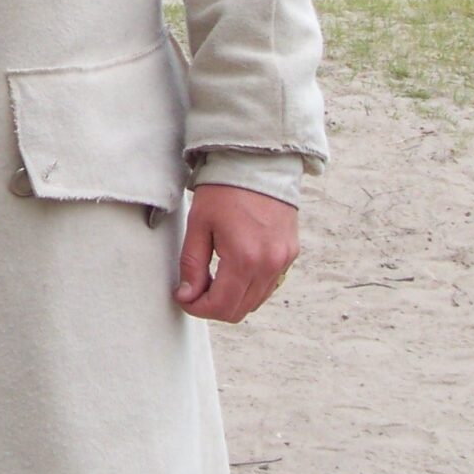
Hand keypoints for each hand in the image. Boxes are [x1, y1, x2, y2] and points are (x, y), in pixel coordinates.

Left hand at [174, 184, 298, 324]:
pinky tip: (233, 270)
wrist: (258, 163)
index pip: (221, 307)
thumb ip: (192, 265)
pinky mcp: (290, 254)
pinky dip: (249, 287)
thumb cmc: (224, 190)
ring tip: (213, 278)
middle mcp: (269, 264)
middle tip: (195, 289)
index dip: (197, 309)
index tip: (183, 297)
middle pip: (239, 311)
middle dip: (212, 307)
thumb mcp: (199, 224)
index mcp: (245, 258)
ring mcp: (283, 261)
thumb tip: (187, 296)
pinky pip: (268, 286)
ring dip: (232, 298)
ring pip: (255, 302)